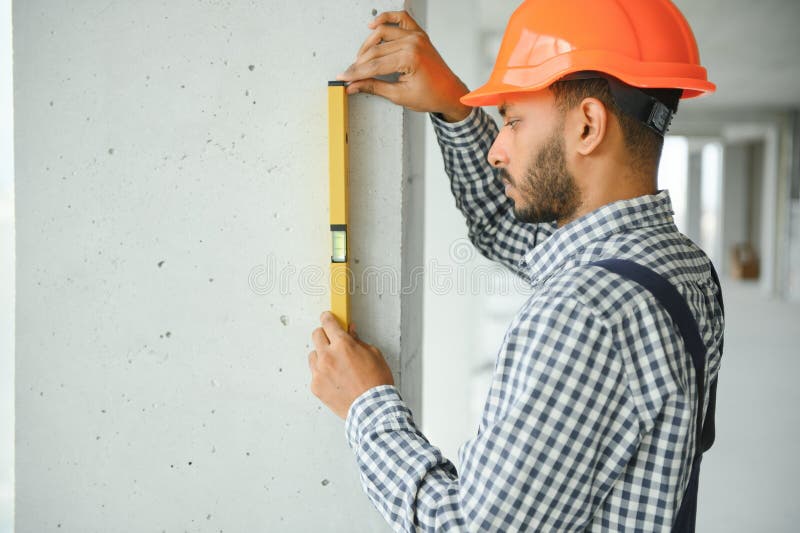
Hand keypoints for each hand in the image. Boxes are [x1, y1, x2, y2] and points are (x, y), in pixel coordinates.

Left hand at [308, 311, 394, 419]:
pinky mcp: (316, 386)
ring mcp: (319, 372)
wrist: (372, 409)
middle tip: (333, 341)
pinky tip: (335, 379)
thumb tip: (351, 332)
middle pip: (316, 335)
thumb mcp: (374, 355)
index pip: (328, 323)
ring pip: (313, 355)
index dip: (327, 318)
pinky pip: (314, 373)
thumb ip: (358, 341)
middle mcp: (328, 356)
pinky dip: (322, 373)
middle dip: (325, 335)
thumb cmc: (376, 383)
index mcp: (343, 345)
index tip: (327, 317)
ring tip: (335, 364)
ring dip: (322, 355)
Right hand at [336, 10, 471, 122]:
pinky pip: (400, 18)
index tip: (344, 77)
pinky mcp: (419, 33)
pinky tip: (374, 25)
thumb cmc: (431, 96)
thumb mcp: (399, 95)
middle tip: (350, 73)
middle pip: (376, 49)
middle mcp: (413, 43)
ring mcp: (416, 36)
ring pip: (383, 32)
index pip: (374, 65)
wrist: (450, 93)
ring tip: (360, 58)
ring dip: (368, 44)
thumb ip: (374, 87)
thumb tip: (354, 85)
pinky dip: (386, 18)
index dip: (356, 73)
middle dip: (359, 63)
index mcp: (410, 58)